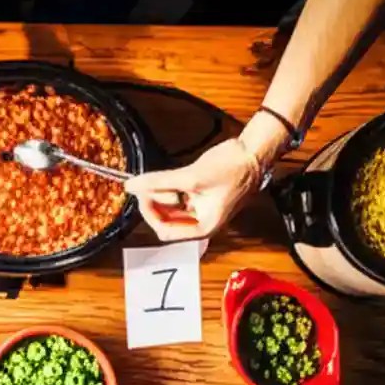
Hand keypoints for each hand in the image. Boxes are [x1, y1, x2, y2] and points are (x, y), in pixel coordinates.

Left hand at [125, 137, 263, 241]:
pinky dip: (170, 189)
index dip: (150, 213)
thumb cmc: (233, 168)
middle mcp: (200, 223)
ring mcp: (199, 210)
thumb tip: (131, 185)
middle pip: (164, 220)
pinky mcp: (198, 198)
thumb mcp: (191, 176)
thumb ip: (159, 182)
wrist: (253, 153)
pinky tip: (173, 178)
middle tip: (152, 183)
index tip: (143, 194)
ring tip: (172, 178)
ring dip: (163, 194)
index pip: (164, 230)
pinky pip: (176, 198)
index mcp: (203, 227)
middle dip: (157, 202)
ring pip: (168, 208)